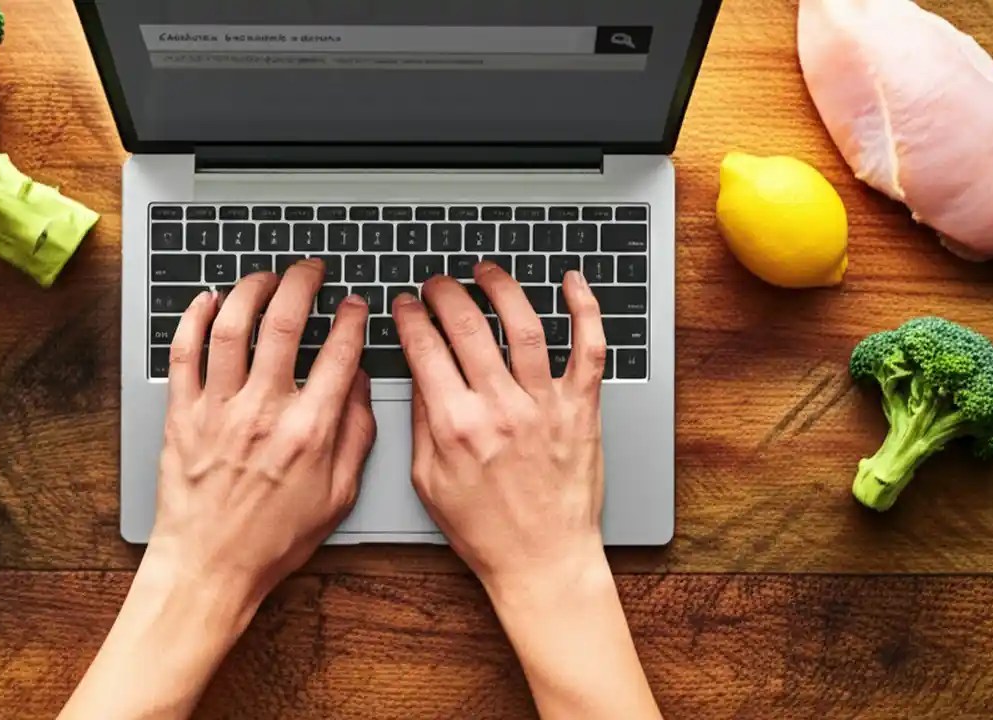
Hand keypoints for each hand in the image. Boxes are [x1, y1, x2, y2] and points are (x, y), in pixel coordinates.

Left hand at [61, 260, 375, 719]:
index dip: (351, 319)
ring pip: (233, 326)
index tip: (354, 305)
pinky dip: (194, 319)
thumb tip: (360, 387)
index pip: (338, 353)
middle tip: (310, 269)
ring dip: (251, 289)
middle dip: (303, 282)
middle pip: (285, 322)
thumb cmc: (273, 541)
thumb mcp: (338, 497)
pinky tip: (208, 300)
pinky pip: (184, 353)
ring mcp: (219, 409)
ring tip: (265, 277)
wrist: (210, 567)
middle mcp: (264, 411)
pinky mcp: (183, 415)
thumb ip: (356, 436)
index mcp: (309, 431)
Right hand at [392, 263, 607, 590]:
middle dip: (443, 293)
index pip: (424, 348)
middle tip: (436, 285)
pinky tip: (571, 283)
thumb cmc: (485, 530)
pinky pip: (589, 349)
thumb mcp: (429, 481)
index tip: (403, 305)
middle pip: (466, 325)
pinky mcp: (581, 410)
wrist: (543, 560)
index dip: (408, 317)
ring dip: (500, 287)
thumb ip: (421, 422)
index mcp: (456, 426)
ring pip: (523, 325)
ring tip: (486, 272)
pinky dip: (584, 309)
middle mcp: (500, 408)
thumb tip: (419, 372)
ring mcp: (545, 406)